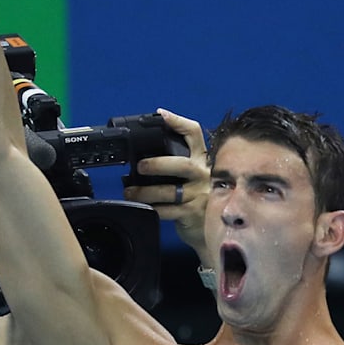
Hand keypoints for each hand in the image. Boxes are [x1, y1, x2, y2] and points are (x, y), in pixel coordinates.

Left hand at [124, 109, 210, 256]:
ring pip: (170, 190)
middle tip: (140, 166)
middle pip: (182, 164)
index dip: (178, 122)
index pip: (194, 134)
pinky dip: (152, 208)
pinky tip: (142, 206)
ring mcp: (199, 194)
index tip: (161, 115)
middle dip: (158, 164)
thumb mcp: (193, 177)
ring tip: (130, 192)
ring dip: (146, 191)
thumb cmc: (197, 199)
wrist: (214, 229)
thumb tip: (142, 159)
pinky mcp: (193, 213)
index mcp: (201, 160)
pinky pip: (168, 211)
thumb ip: (176, 165)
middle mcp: (203, 174)